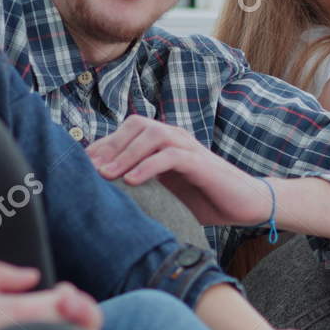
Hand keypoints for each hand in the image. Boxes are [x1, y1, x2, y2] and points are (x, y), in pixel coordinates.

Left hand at [86, 115, 270, 226]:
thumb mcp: (169, 188)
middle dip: (110, 146)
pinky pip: (171, 156)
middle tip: (90, 171)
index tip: (82, 166)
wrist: (247, 204)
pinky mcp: (201, 162)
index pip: (129, 130)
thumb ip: (145, 180)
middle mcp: (176, 138)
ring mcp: (189, 147)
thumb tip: (107, 188)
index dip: (104, 144)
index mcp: (166, 142)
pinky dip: (148, 166)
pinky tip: (131, 181)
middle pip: (136, 125)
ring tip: (106, 176)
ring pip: (152, 135)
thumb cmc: (207, 198)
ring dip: (125, 154)